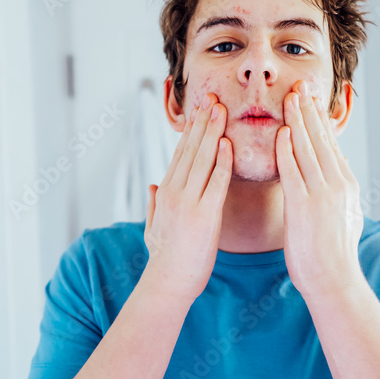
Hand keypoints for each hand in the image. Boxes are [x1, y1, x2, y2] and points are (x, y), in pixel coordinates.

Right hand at [142, 92, 232, 302]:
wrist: (168, 282)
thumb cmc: (165, 258)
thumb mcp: (153, 226)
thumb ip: (153, 203)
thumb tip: (152, 184)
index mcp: (165, 192)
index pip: (180, 153)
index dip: (192, 130)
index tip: (201, 110)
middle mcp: (174, 191)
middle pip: (190, 149)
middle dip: (203, 121)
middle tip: (213, 97)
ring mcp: (188, 202)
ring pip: (202, 159)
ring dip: (212, 132)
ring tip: (221, 109)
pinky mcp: (204, 215)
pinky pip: (215, 182)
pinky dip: (222, 161)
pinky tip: (228, 143)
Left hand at [275, 80, 363, 296]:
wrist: (333, 280)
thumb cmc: (332, 256)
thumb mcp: (342, 217)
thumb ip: (337, 195)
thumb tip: (336, 183)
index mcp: (346, 185)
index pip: (330, 144)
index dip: (319, 120)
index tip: (311, 100)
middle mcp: (338, 184)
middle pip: (321, 139)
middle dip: (309, 110)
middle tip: (300, 86)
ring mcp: (323, 193)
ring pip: (309, 148)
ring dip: (298, 120)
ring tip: (290, 98)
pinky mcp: (306, 205)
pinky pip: (295, 169)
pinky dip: (288, 148)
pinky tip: (281, 131)